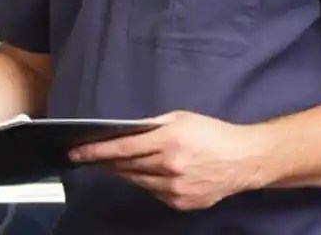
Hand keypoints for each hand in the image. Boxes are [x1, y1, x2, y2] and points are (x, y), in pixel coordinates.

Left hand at [69, 111, 270, 210]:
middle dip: (107, 161)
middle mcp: (170, 166)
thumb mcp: (180, 118)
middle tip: (93, 155)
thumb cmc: (213, 134)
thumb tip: (125, 132)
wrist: (245, 160)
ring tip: (121, 163)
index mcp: (168, 140)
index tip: (76, 152)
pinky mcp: (181, 202)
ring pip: (137, 181)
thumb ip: (152, 126)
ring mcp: (175, 187)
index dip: (95, 151)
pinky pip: (153, 192)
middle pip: (125, 166)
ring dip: (125, 172)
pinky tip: (152, 173)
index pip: (121, 148)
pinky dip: (147, 182)